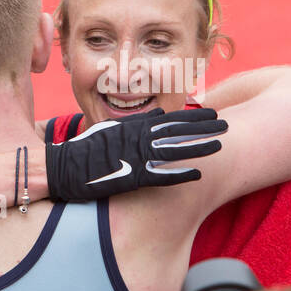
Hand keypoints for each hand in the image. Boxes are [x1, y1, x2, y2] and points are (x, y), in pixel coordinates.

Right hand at [44, 107, 227, 200]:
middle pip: (178, 131)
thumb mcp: (113, 128)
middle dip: (203, 127)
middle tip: (225, 125)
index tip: (213, 113)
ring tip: (219, 145)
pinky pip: (161, 176)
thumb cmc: (88, 148)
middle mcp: (138, 138)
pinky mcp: (132, 177)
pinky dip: (180, 175)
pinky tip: (198, 174)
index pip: (171, 118)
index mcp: (135, 126)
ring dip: (198, 147)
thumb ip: (137, 122)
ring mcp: (136, 157)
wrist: (65, 166)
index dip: (194, 116)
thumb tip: (158, 116)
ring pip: (175, 150)